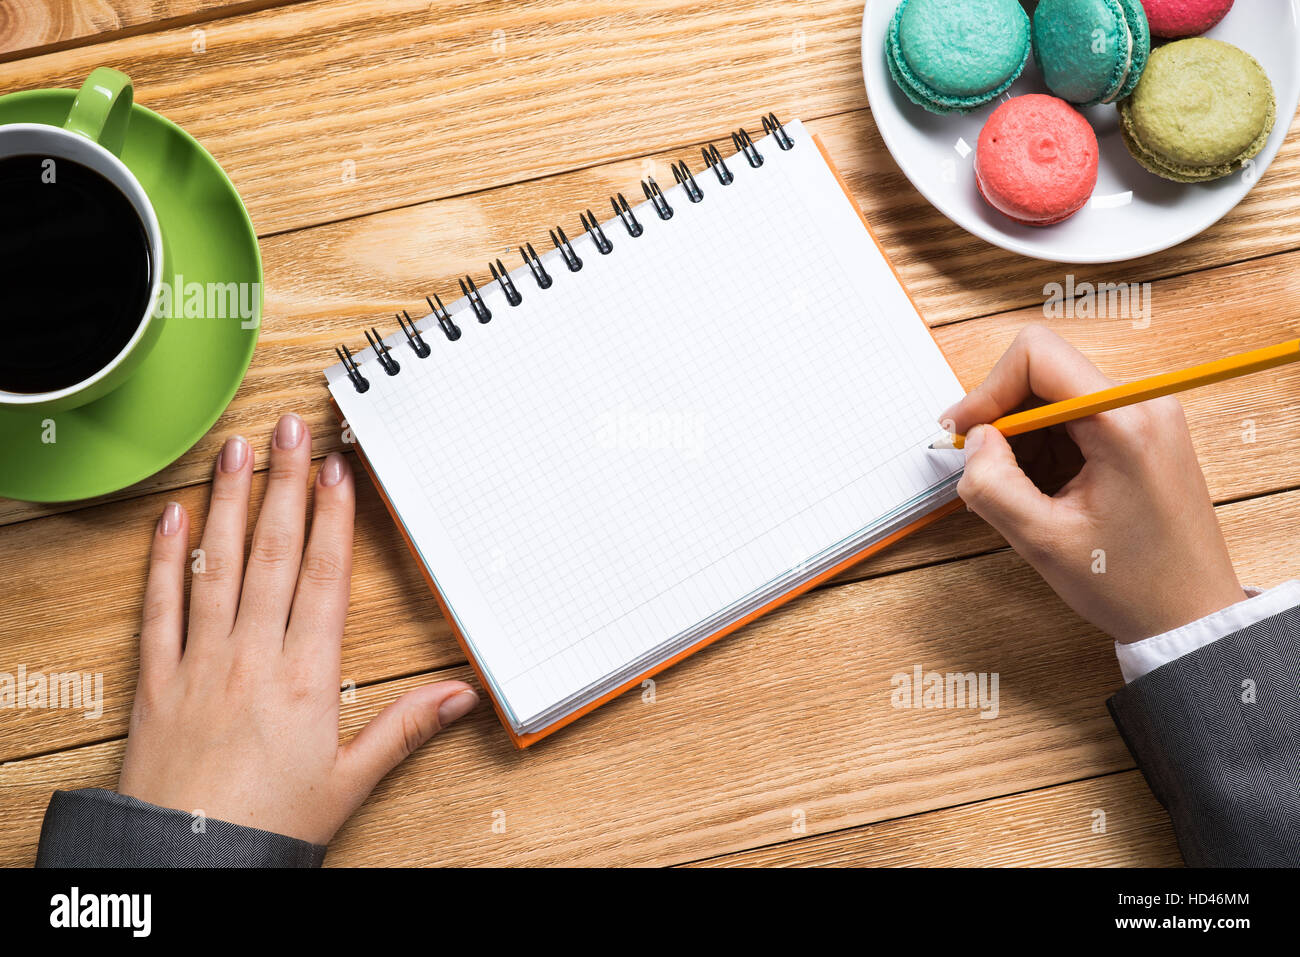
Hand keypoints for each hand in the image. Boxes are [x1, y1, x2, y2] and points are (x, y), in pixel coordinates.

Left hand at [118, 413, 477, 844]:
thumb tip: (461, 697)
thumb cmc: (270, 826)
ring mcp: (200, 662)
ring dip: (229, 503)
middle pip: (274, 554)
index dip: (334, 518)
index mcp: (305, 678)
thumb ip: (405, 729)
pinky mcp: (157, 680)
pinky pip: (160, 607)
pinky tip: (173, 518)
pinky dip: (164, 560)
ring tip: (237, 451)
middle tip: (290, 430)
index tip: (338, 471)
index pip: (323, 578)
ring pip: (218, 566)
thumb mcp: (350, 781)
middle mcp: (252, 657)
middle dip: (286, 485)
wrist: (187, 861)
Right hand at [941, 325, 1244, 643]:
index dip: (987, 389)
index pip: (1038, 356)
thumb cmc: (1132, 584)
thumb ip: (994, 485)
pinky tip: (1043, 492)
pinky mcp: (1142, 434)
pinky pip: (1075, 419)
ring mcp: (1145, 417)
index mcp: (1124, 422)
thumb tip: (973, 442)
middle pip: (1044, 373)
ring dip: (1022, 438)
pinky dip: (1045, 448)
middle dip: (1002, 418)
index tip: (964, 431)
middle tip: (982, 468)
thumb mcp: (1044, 541)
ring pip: (1055, 397)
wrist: (1190, 614)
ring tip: (1020, 493)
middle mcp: (1142, 405)